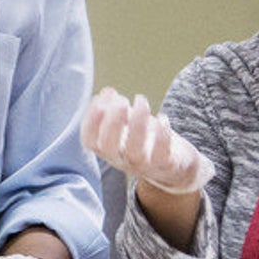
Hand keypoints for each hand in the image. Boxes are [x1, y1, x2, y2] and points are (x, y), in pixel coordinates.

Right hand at [82, 87, 214, 194]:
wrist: (168, 166)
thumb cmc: (141, 140)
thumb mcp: (124, 125)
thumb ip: (113, 109)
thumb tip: (107, 92)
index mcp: (105, 149)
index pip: (89, 140)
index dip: (91, 119)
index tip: (101, 97)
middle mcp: (120, 159)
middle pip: (108, 146)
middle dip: (113, 121)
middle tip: (122, 101)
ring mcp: (142, 163)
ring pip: (135, 150)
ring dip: (137, 122)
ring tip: (141, 100)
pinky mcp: (164, 163)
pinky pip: (162, 153)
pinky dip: (162, 134)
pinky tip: (162, 118)